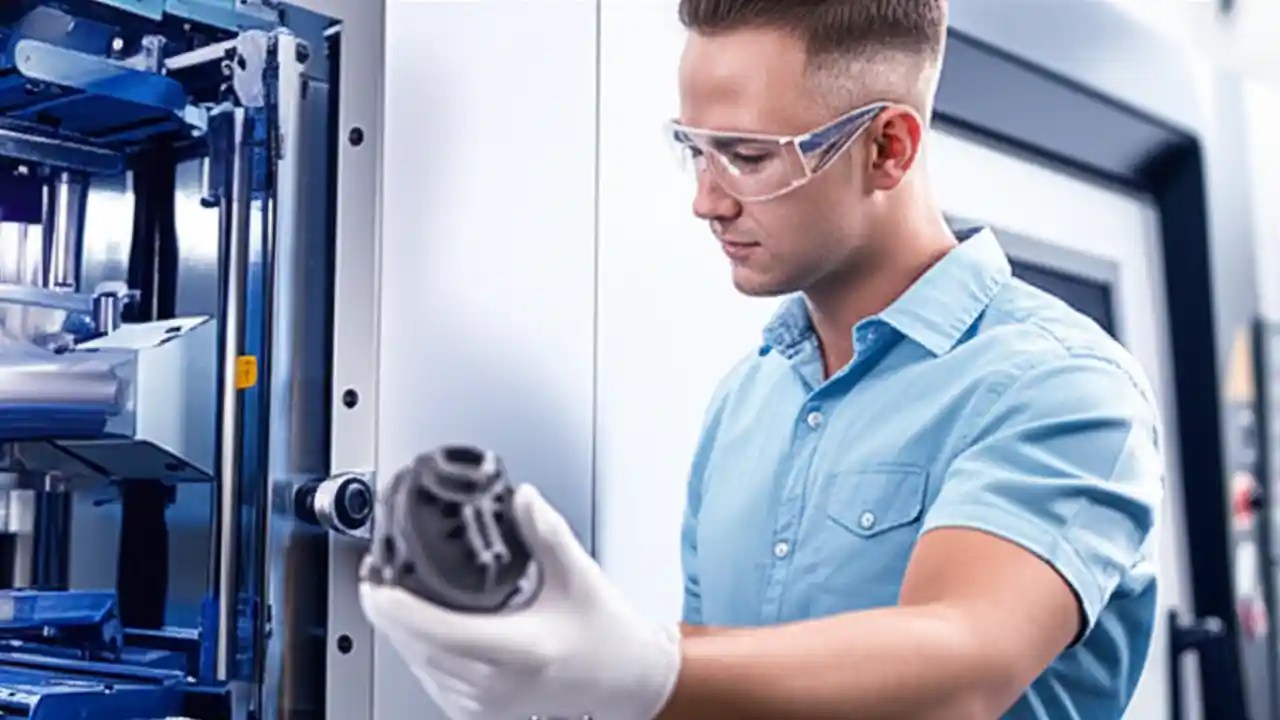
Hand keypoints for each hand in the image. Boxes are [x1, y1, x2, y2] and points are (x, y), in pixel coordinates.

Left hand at [359, 483, 682, 719]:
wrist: (623, 679)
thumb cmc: (605, 634)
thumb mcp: (578, 573)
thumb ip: (545, 531)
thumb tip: (520, 497)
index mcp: (519, 650)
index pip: (436, 630)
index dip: (395, 604)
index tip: (378, 576)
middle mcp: (495, 684)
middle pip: (415, 646)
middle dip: (386, 607)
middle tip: (377, 570)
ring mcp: (484, 703)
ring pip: (416, 664)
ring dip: (397, 628)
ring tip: (389, 590)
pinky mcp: (477, 711)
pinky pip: (429, 678)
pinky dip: (416, 648)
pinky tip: (415, 623)